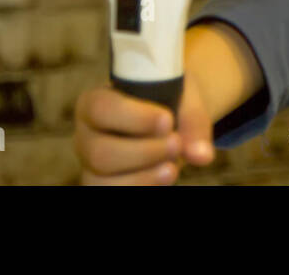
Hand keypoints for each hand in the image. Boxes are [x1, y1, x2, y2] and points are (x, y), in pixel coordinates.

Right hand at [74, 78, 215, 184]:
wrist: (170, 116)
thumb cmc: (169, 99)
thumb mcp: (184, 96)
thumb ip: (194, 121)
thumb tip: (202, 156)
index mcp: (94, 103)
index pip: (101, 109)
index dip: (134, 117)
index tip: (167, 120)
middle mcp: (86, 137)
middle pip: (100, 153)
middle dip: (143, 152)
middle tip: (176, 143)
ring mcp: (91, 167)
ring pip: (102, 182)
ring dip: (142, 178)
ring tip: (173, 167)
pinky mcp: (105, 184)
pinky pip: (114, 193)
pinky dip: (142, 187)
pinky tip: (164, 177)